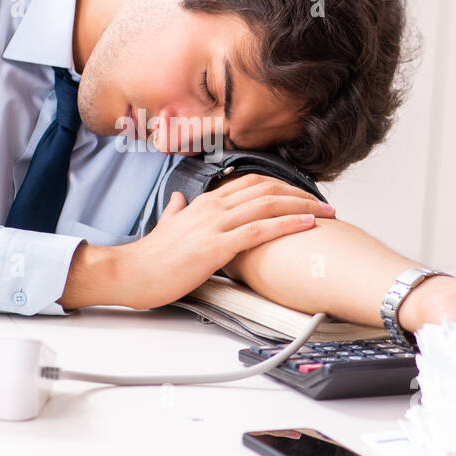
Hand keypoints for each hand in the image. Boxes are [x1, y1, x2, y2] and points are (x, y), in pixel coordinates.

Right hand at [60, 174, 332, 310]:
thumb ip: (176, 211)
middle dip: (300, 194)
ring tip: (325, 213)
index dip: (281, 186)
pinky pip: (259, 230)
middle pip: (266, 189)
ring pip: (267, 205)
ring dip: (302, 206)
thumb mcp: (166, 225)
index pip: (252, 182)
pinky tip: (305, 225)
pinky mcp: (216, 246)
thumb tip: (179, 200)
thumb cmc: (150, 257)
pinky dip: (286, 224)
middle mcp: (213, 207)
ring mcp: (215, 225)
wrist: (131, 272)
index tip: (302, 196)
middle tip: (324, 204)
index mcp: (204, 202)